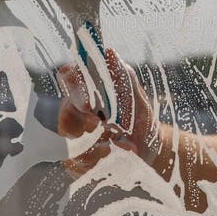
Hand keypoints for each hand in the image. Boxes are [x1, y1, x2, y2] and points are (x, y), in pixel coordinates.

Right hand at [57, 48, 160, 178]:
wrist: (151, 156)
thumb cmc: (141, 123)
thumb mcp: (138, 101)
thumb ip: (124, 78)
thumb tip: (110, 53)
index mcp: (88, 92)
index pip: (69, 79)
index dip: (73, 86)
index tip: (89, 104)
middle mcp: (76, 114)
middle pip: (66, 112)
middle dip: (85, 122)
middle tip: (104, 127)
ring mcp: (73, 139)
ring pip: (72, 141)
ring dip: (98, 144)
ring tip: (119, 144)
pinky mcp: (75, 162)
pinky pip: (78, 162)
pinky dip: (99, 160)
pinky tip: (114, 156)